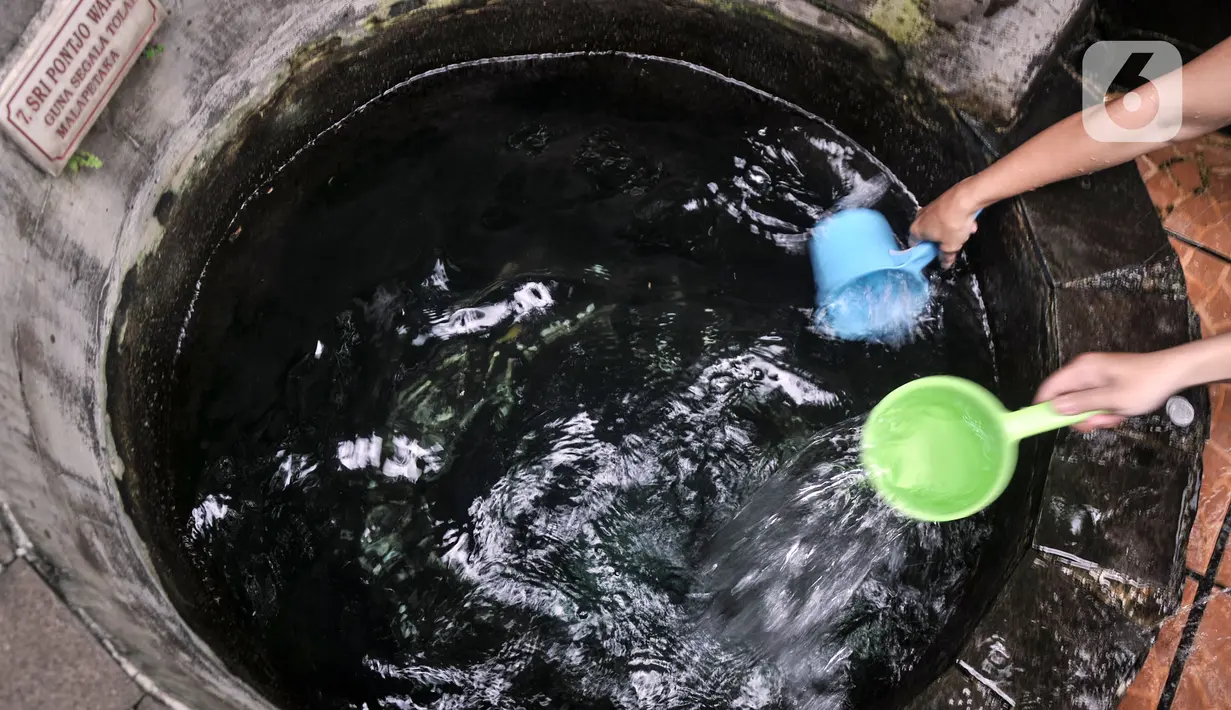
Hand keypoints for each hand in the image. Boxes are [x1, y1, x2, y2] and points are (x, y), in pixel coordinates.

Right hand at [909, 179, 982, 268]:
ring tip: (964, 233)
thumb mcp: (950, 246)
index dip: (926, 253)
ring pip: (940, 225)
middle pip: (928, 235)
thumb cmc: (953, 221)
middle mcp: (920, 218)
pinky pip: (947, 215)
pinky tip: (968, 223)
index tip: (935, 256)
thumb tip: (945, 262)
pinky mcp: (942, 201)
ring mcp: (930, 208)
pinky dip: (956, 220)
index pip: (915, 246)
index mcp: (916, 230)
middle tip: (951, 246)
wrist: (966, 198)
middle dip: (941, 241)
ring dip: (951, 231)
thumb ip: (946, 257)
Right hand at [1033, 352, 1180, 431]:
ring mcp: (1093, 377)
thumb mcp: (1113, 399)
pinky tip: (1118, 411)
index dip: (1044, 407)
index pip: (1049, 388)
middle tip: (1098, 421)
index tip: (1047, 423)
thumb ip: (1081, 404)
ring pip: (1080, 403)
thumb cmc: (1147, 382)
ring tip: (1113, 415)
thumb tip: (1055, 408)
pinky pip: (1093, 401)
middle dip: (1080, 415)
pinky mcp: (1103, 383)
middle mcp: (1084, 370)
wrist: (1172, 373)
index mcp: (1082, 369)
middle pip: (1065, 399)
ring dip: (1094, 415)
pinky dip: (1103, 410)